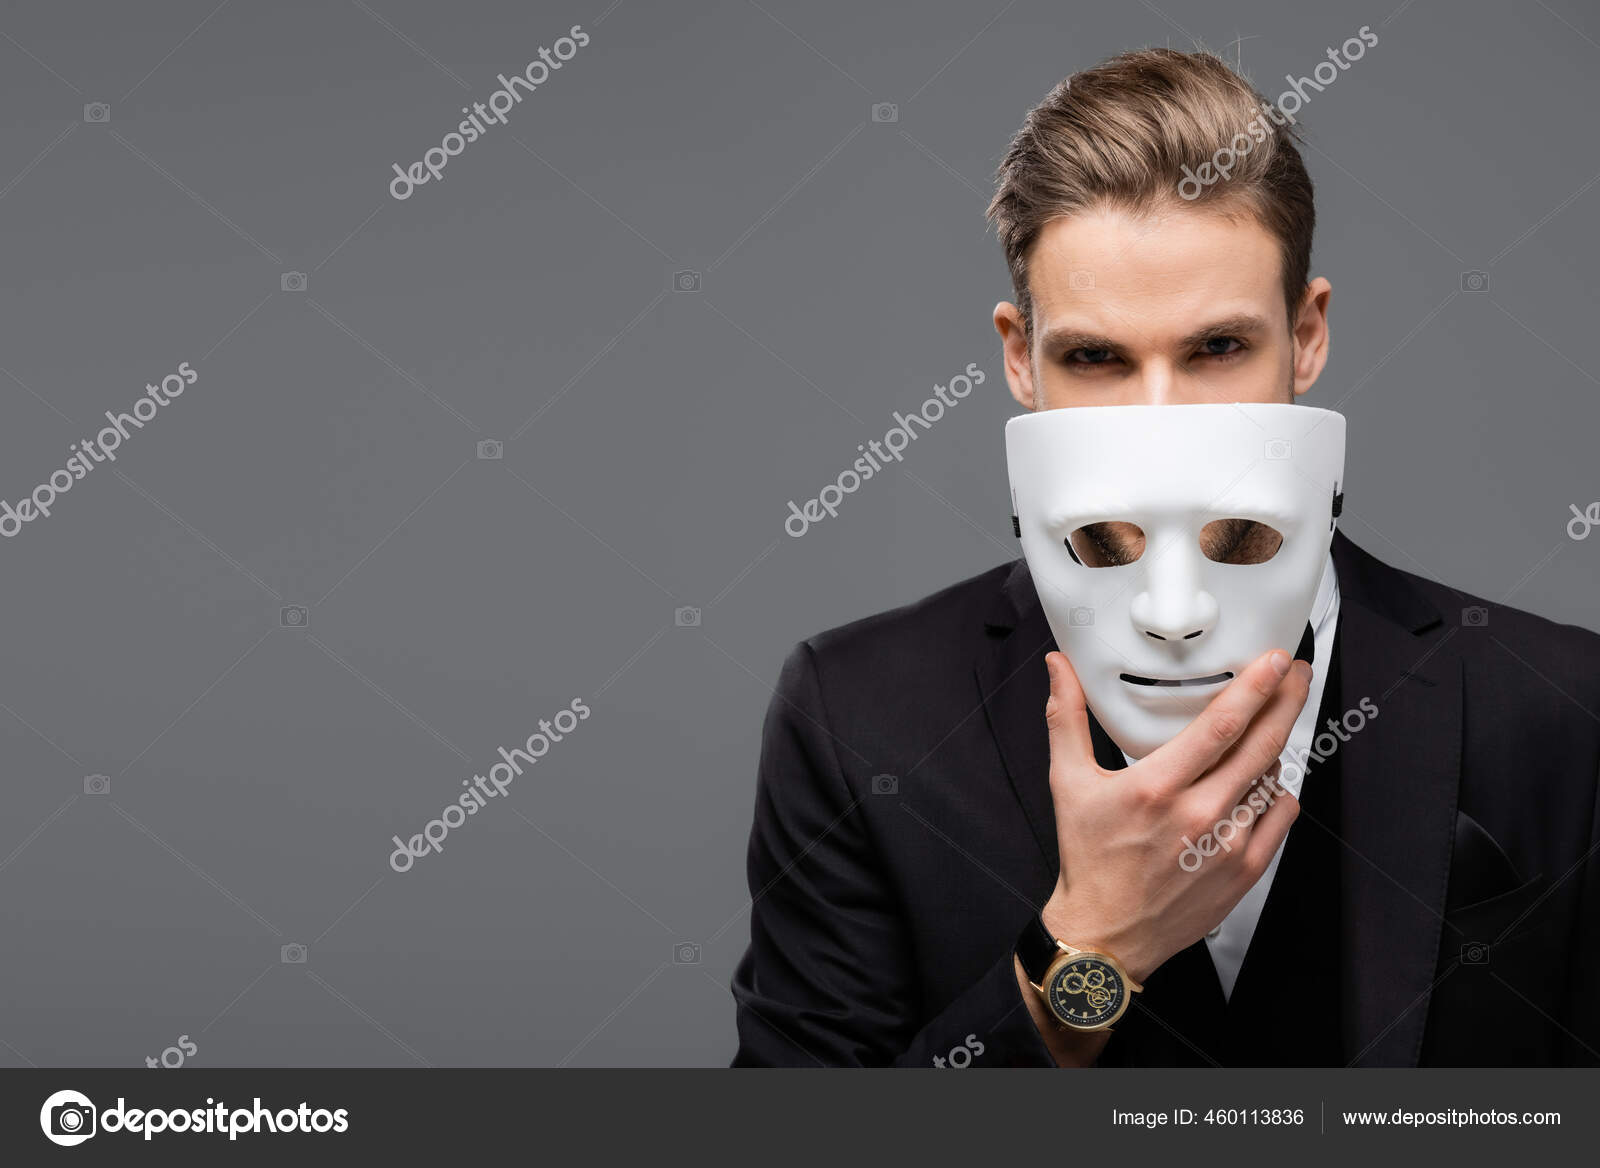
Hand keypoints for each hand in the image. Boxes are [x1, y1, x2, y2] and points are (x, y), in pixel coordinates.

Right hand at [1038, 647, 1311, 983]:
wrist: (1106, 934)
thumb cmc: (1089, 860)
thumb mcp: (1069, 783)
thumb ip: (1067, 718)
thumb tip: (1059, 668)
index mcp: (1156, 787)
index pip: (1222, 725)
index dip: (1256, 687)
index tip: (1274, 660)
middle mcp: (1198, 814)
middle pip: (1262, 743)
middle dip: (1286, 699)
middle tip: (1295, 672)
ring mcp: (1228, 844)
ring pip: (1272, 776)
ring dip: (1272, 746)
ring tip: (1262, 730)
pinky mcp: (1246, 869)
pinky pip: (1281, 813)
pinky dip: (1276, 790)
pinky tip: (1259, 782)